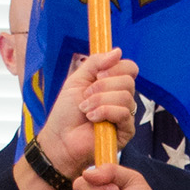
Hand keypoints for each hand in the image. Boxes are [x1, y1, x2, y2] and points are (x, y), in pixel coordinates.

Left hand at [39, 49, 138, 174]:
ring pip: (125, 96)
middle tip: (86, 96)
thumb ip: (96, 63)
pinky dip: (105, 112)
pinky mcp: (126, 131)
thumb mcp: (77, 80)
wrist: (60, 138)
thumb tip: (118, 51)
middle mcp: (122, 99)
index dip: (115, 67)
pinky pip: (124, 113)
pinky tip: (92, 118)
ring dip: (100, 100)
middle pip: (128, 80)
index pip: (129, 69)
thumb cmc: (66, 113)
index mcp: (113, 85)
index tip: (98, 73)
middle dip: (103, 86)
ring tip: (85, 109)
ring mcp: (125, 115)